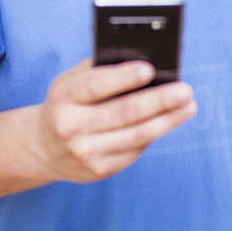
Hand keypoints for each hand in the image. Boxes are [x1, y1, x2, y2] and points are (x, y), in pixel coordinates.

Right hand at [29, 58, 196, 183]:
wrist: (43, 148)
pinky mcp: (99, 171)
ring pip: (136, 135)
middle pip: (123, 113)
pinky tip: (169, 121)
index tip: (149, 69)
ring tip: (188, 106)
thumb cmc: (67, 103)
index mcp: (64, 98)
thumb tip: (142, 60)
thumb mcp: (71, 81)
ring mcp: (86, 153)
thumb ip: (100, 69)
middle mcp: (72, 127)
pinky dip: (154, 133)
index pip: (95, 86)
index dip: (123, 77)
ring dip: (167, 120)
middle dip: (159, 101)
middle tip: (185, 90)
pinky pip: (134, 150)